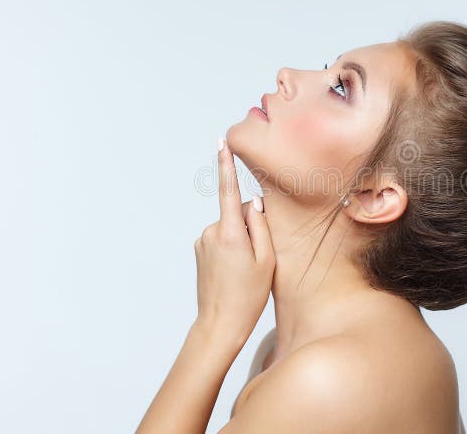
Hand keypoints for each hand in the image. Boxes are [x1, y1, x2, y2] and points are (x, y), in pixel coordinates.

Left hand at [192, 137, 275, 345]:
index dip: (226, 165)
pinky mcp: (199, 251)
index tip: (221, 143)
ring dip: (241, 240)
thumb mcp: (267, 260)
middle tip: (258, 258)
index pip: (229, 191)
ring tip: (246, 269)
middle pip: (238, 213)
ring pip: (231, 227)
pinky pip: (221, 239)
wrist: (220, 324)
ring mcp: (203, 242)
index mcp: (230, 233)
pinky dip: (231, 248)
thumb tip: (253, 203)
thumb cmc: (248, 296)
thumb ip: (261, 226)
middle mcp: (212, 233)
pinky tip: (235, 271)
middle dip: (251, 226)